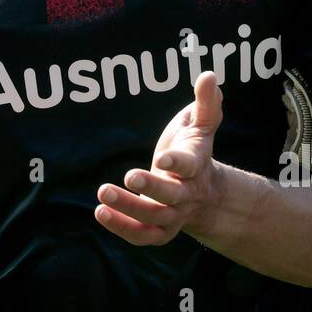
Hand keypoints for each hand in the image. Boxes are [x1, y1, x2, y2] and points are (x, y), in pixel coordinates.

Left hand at [94, 70, 224, 245]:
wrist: (205, 194)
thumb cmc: (195, 151)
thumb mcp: (201, 126)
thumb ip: (205, 104)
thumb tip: (209, 75)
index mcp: (196, 166)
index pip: (189, 165)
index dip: (177, 162)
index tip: (162, 157)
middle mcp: (186, 194)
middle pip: (171, 196)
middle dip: (150, 187)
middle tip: (128, 176)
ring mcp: (173, 214)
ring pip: (154, 217)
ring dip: (128, 209)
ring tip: (103, 193)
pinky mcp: (159, 229)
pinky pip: (142, 235)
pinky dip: (122, 228)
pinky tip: (101, 212)